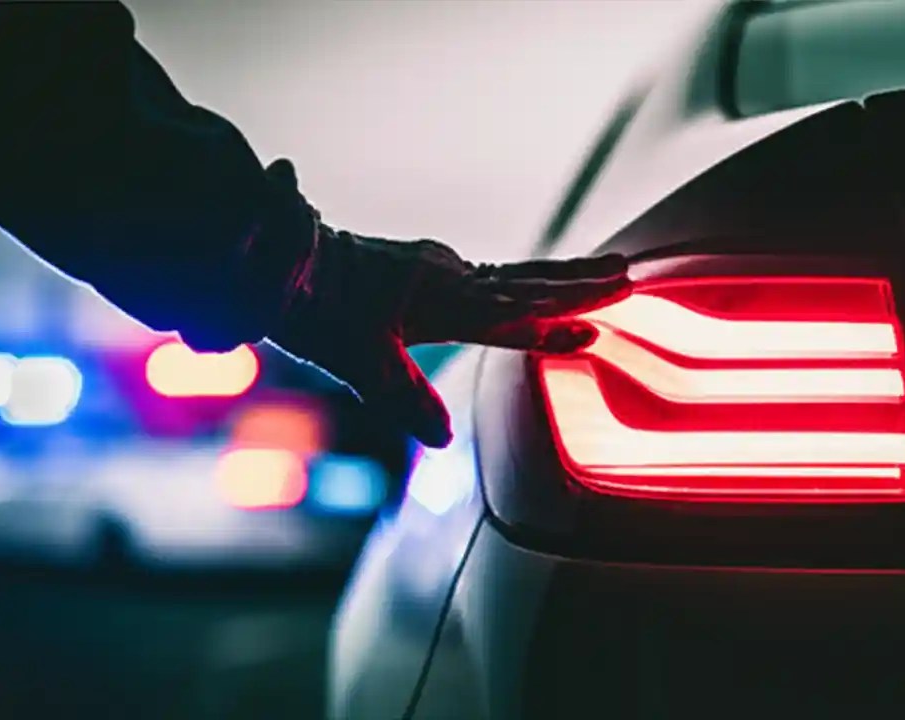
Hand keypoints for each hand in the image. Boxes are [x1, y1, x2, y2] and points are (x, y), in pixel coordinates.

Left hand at [263, 161, 631, 446]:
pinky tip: (534, 283)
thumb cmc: (313, 307)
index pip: (511, 314)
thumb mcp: (355, 359)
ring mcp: (440, 269)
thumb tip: (441, 440)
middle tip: (627, 275)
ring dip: (561, 275)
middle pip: (528, 281)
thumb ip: (402, 396)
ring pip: (515, 273)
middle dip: (579, 282)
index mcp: (441, 299)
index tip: (595, 326)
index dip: (553, 324)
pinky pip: (494, 274)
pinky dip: (527, 278)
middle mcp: (448, 278)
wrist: (277, 259)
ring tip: (604, 270)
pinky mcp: (429, 269)